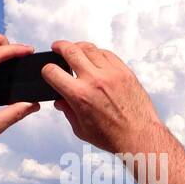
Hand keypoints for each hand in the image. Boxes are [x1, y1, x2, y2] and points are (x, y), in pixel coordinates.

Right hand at [41, 40, 163, 153]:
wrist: (138, 135)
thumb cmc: (111, 136)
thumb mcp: (80, 128)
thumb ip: (67, 111)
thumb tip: (60, 100)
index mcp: (79, 95)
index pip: (53, 72)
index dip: (46, 70)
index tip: (48, 71)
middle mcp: (94, 80)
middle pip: (70, 51)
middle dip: (59, 47)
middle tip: (56, 47)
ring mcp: (111, 73)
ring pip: (90, 48)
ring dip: (78, 47)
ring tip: (75, 49)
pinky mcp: (124, 72)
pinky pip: (107, 54)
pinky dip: (97, 53)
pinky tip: (94, 57)